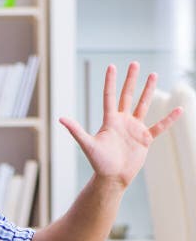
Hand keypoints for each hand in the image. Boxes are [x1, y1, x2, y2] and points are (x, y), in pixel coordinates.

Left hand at [59, 62, 182, 189]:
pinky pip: (159, 126)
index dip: (110, 82)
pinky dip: (169, 119)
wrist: (112, 177)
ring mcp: (134, 128)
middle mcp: (122, 121)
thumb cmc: (98, 162)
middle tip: (134, 63)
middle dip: (131, 79)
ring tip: (153, 75)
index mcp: (109, 121)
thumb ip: (76, 131)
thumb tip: (61, 118)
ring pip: (143, 105)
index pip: (110, 97)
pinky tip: (179, 109)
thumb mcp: (87, 144)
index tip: (111, 66)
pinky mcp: (145, 139)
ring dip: (148, 90)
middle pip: (127, 96)